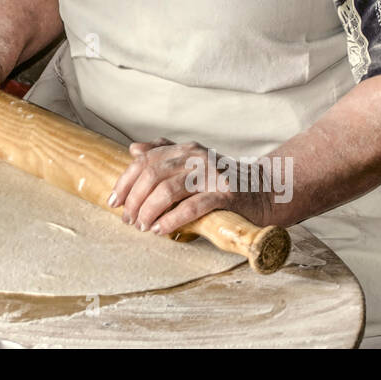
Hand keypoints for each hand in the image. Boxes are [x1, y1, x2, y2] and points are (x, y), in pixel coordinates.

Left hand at [108, 139, 272, 235]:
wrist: (266, 191)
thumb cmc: (223, 183)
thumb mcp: (193, 165)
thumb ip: (165, 155)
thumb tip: (134, 150)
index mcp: (186, 150)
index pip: (146, 161)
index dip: (126, 181)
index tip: (114, 201)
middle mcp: (197, 157)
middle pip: (153, 174)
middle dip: (134, 199)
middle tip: (128, 219)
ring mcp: (212, 175)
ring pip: (168, 190)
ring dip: (149, 210)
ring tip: (142, 226)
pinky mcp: (226, 195)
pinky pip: (192, 206)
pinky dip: (172, 219)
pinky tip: (160, 229)